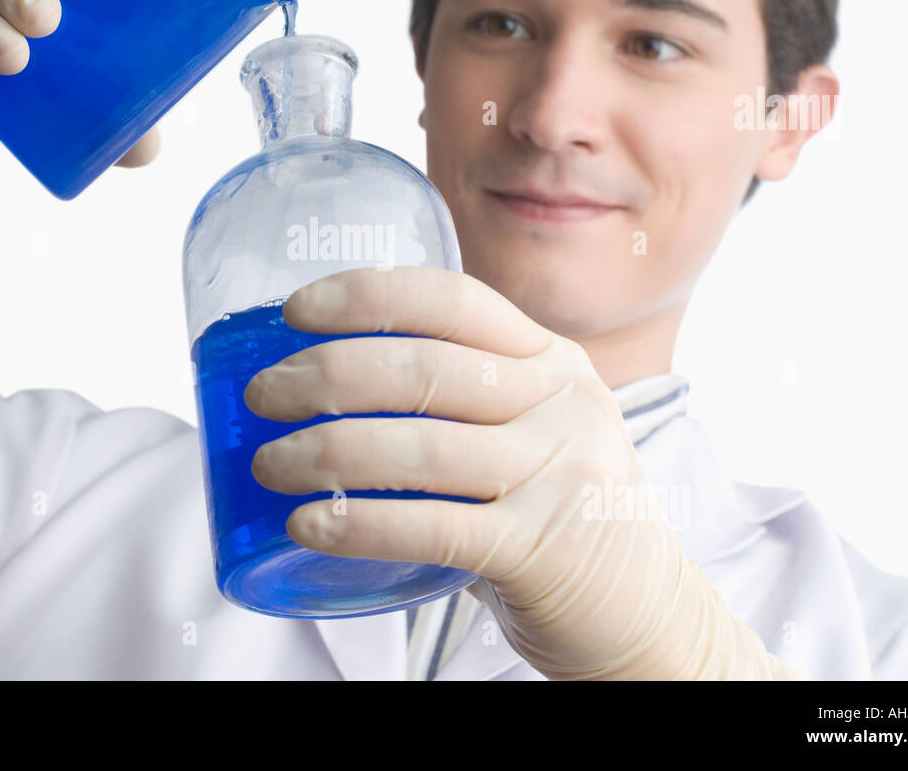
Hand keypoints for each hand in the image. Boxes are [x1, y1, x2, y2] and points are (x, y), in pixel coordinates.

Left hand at [243, 266, 797, 679]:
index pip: (453, 300)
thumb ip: (463, 399)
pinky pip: (432, 526)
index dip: (366, 295)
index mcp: (551, 360)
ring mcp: (558, 475)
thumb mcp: (533, 429)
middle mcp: (562, 404)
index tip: (295, 310)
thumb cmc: (558, 513)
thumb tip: (322, 385)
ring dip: (324, 453)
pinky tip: (306, 524)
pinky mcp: (543, 549)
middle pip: (425, 368)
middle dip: (326, 375)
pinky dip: (358, 523)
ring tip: (268, 465)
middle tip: (262, 395)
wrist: (645, 612)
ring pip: (420, 448)